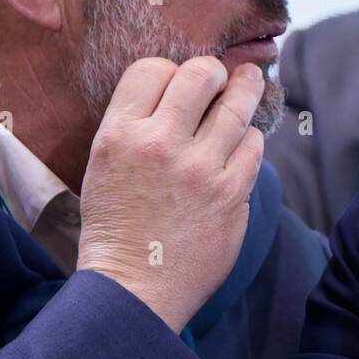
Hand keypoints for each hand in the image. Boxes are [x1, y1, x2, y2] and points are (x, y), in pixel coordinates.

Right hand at [77, 56, 265, 333]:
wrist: (133, 289)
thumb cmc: (117, 229)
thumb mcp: (103, 166)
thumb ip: (135, 126)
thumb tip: (175, 91)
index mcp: (119, 135)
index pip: (152, 69)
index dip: (170, 70)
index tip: (180, 81)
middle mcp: (159, 144)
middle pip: (201, 74)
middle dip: (214, 72)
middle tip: (220, 79)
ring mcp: (199, 168)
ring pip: (238, 105)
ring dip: (246, 91)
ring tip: (250, 82)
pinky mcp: (231, 193)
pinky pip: (254, 144)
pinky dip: (250, 139)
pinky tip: (242, 143)